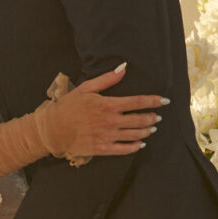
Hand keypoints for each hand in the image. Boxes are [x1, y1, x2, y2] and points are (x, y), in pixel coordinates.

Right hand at [46, 64, 164, 162]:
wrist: (53, 129)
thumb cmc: (69, 106)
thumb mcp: (86, 88)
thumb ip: (107, 79)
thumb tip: (124, 68)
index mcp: (107, 104)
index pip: (137, 102)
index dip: (153, 101)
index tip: (164, 100)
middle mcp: (110, 121)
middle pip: (139, 120)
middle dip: (152, 117)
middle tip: (158, 116)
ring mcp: (107, 136)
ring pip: (134, 135)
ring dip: (146, 131)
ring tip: (152, 128)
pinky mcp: (102, 149)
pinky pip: (124, 149)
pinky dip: (135, 147)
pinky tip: (141, 144)